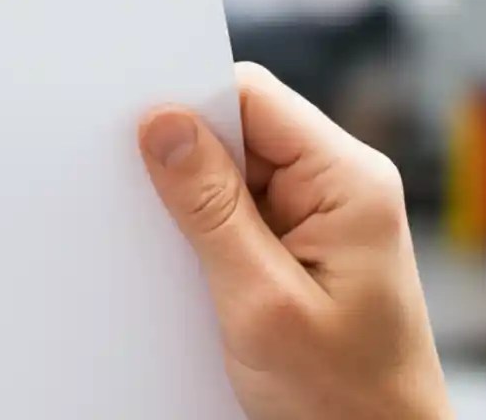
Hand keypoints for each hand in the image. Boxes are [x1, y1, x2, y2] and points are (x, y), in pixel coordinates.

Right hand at [138, 63, 450, 419]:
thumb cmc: (343, 396)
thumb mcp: (262, 302)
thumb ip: (210, 210)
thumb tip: (163, 126)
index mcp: (349, 180)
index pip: (252, 96)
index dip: (189, 106)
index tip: (135, 136)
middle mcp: (340, 183)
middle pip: (239, 128)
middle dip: (187, 162)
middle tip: (155, 213)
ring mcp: (322, 212)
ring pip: (231, 170)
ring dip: (195, 204)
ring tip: (189, 260)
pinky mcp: (302, 241)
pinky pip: (238, 209)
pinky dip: (206, 231)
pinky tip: (199, 270)